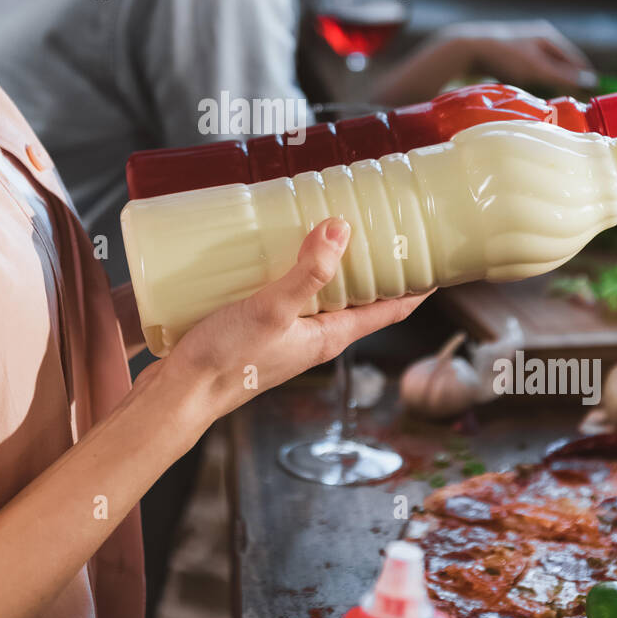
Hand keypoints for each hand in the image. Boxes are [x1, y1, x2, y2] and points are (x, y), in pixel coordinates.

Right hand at [130, 218, 431, 430]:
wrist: (178, 395)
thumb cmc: (227, 362)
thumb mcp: (271, 310)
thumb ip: (307, 273)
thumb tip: (341, 230)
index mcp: (329, 337)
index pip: (390, 309)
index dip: (418, 285)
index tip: (438, 257)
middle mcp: (313, 337)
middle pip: (359, 298)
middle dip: (375, 265)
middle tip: (385, 223)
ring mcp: (285, 333)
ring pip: (322, 293)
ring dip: (331, 263)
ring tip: (331, 222)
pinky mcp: (257, 327)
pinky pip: (287, 292)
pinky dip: (293, 268)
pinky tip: (274, 247)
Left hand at [438, 19, 595, 92]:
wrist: (466, 50)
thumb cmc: (505, 58)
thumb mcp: (537, 69)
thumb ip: (563, 76)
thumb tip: (590, 82)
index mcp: (547, 36)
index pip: (575, 59)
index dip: (583, 78)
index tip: (590, 97)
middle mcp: (535, 38)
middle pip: (558, 65)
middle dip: (564, 83)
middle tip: (571, 104)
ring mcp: (520, 47)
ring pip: (541, 71)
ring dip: (546, 86)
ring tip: (551, 103)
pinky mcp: (505, 57)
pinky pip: (525, 74)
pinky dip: (530, 85)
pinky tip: (528, 96)